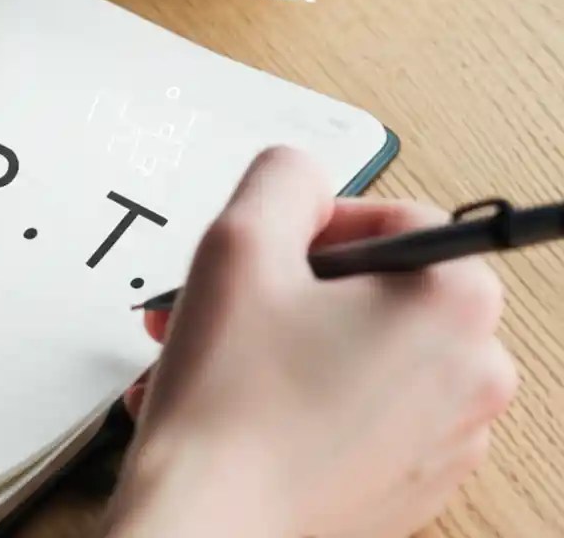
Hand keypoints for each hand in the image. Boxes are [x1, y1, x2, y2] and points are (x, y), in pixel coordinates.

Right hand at [106, 147, 516, 536]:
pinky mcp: (410, 482)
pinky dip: (303, 395)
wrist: (205, 524)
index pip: (393, 218)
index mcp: (454, 303)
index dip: (310, 225)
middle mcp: (474, 373)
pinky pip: (361, 410)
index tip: (262, 257)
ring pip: (361, 350)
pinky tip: (242, 402)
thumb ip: (281, 177)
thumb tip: (304, 181)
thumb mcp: (237, 242)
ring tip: (216, 358)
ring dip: (285, 341)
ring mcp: (447, 437)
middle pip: (376, 288)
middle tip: (225, 303)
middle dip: (287, 289)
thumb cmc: (227, 406)